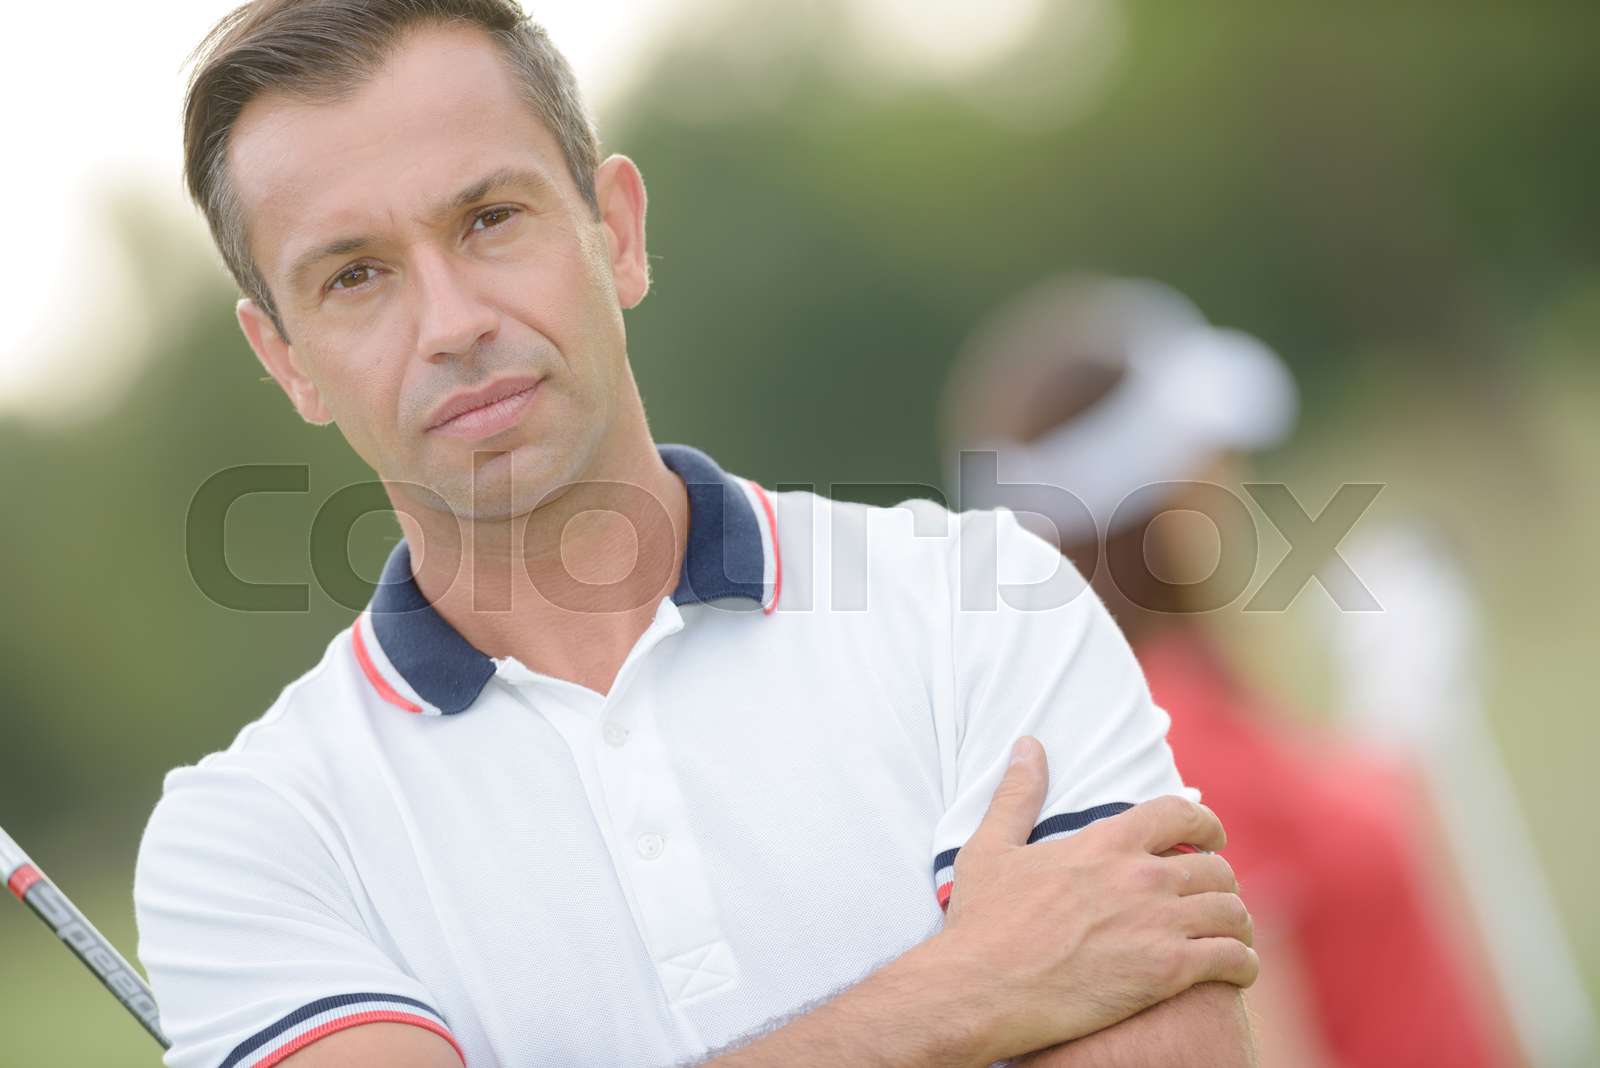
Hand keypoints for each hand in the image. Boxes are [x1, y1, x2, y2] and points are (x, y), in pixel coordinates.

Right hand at [931, 736, 1257, 1064]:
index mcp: (1106, 842)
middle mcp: (1141, 876)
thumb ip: (1017, 794)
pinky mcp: (1167, 972)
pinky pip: (1232, 959)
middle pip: (1215, 868)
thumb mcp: (991, 848)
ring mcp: (1158, 924)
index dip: (1206, 822)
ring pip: (1231, 912)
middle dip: (1221, 881)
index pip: (1179, 812)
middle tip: (1215, 897)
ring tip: (1230, 936)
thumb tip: (1028, 745)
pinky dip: (1243, 963)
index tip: (1213, 837)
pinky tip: (1237, 971)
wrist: (983, 990)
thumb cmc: (982, 923)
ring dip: (1236, 923)